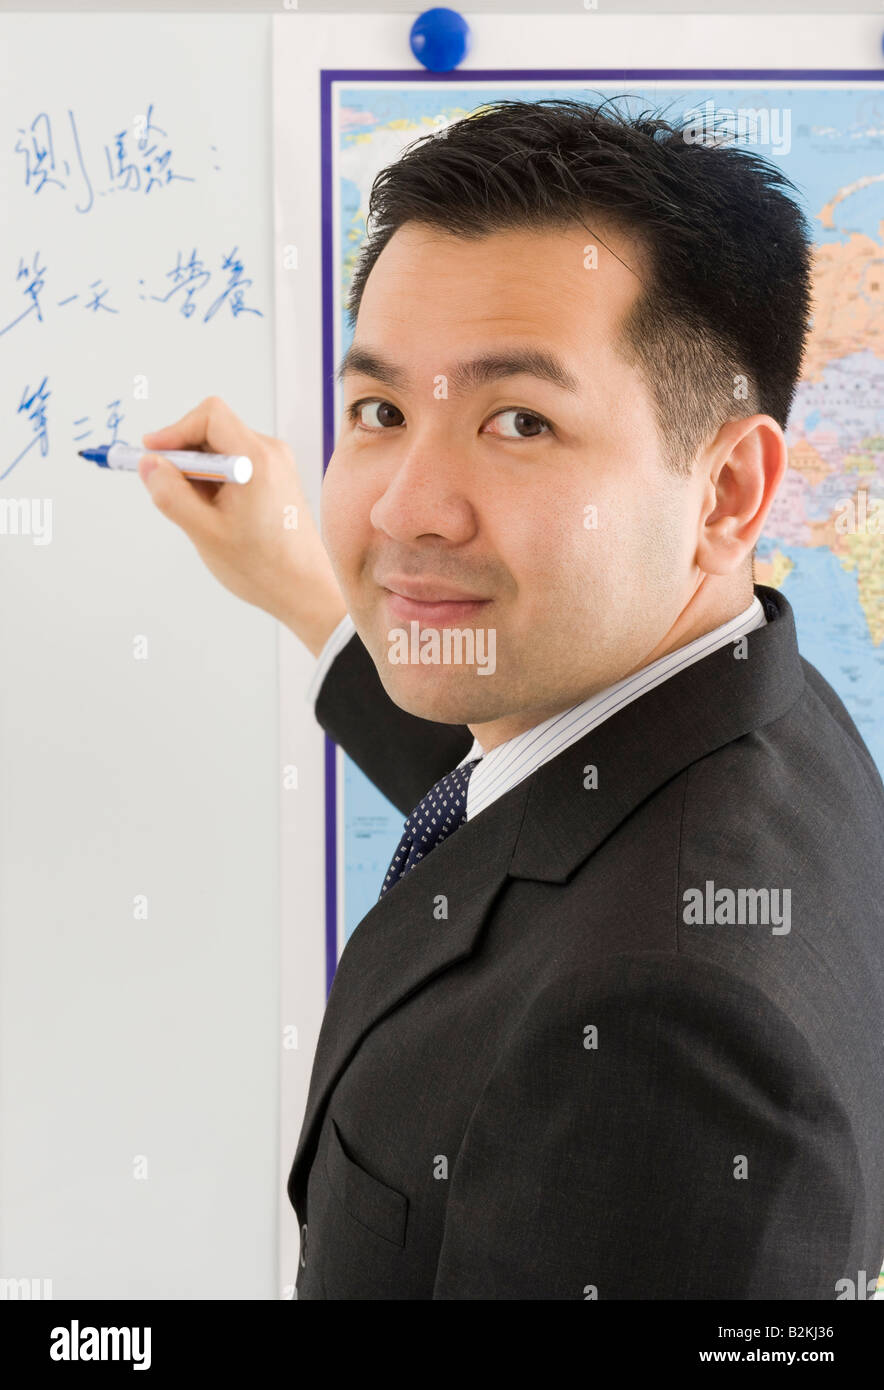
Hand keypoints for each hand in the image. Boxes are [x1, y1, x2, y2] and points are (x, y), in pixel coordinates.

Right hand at [138, 396, 346, 655]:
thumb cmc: (263, 568)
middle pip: (214, 430)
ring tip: (200, 513)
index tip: (152, 456)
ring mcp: (277, 465)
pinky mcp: (276, 479)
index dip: (174, 431)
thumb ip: (171, 494)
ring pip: (222, 449)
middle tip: (169, 491)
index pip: (209, 416)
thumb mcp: (204, 532)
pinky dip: (215, 482)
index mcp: (258, 459)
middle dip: (185, 456)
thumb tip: (148, 464)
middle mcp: (272, 454)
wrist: (305, 592)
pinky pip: (235, 465)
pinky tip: (216, 515)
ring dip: (199, 473)